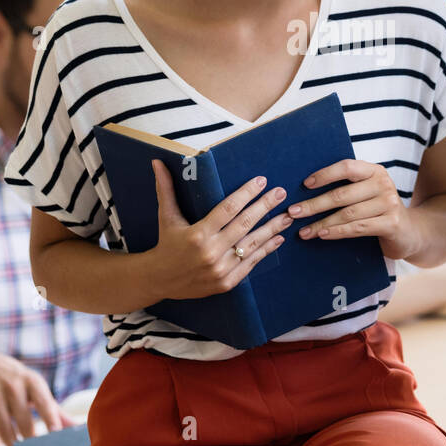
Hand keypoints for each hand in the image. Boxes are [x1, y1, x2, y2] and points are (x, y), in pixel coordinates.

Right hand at [0, 348, 69, 445]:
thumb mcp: (34, 388)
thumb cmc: (14, 380)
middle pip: (24, 419)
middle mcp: (13, 385)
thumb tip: (78, 428)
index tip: (57, 435)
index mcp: (32, 381)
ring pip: (5, 428)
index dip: (50, 419)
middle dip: (32, 440)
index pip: (44, 402)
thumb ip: (54, 409)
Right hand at [147, 159, 289, 300]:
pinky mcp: (227, 282)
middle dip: (265, 206)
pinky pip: (251, 264)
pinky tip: (278, 238)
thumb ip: (166, 189)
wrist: (160, 281)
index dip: (246, 193)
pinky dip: (266, 250)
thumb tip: (158, 162)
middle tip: (281, 193)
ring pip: (252, 245)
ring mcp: (221, 269)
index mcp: (197, 234)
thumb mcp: (166, 216)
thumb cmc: (166, 244)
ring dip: (272, 229)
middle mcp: (211, 252)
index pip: (228, 209)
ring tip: (287, 215)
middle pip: (245, 224)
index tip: (261, 181)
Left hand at [289, 159, 417, 259]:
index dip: (324, 175)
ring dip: (321, 223)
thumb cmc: (378, 210)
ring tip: (303, 231)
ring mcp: (389, 203)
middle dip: (314, 204)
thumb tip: (306, 190)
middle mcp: (383, 183)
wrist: (410, 231)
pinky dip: (337, 232)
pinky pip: (357, 228)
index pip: (346, 167)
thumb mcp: (366, 192)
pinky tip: (322, 234)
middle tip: (293, 212)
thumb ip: (346, 187)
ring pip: (347, 214)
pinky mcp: (391, 223)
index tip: (304, 185)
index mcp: (374, 170)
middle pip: (341, 194)